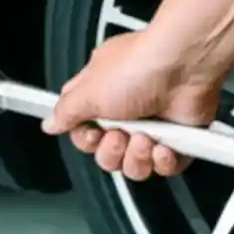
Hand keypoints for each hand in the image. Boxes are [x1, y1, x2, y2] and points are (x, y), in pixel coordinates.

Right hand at [41, 32, 221, 180]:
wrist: (184, 65)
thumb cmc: (138, 67)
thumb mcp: (88, 90)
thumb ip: (66, 111)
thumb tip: (50, 123)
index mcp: (101, 98)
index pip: (84, 134)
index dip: (86, 141)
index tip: (92, 134)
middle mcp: (127, 114)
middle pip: (108, 156)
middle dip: (111, 152)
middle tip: (120, 134)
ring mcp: (155, 128)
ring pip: (135, 166)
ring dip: (137, 157)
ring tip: (145, 137)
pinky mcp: (180, 140)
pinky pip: (166, 168)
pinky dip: (164, 161)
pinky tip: (164, 145)